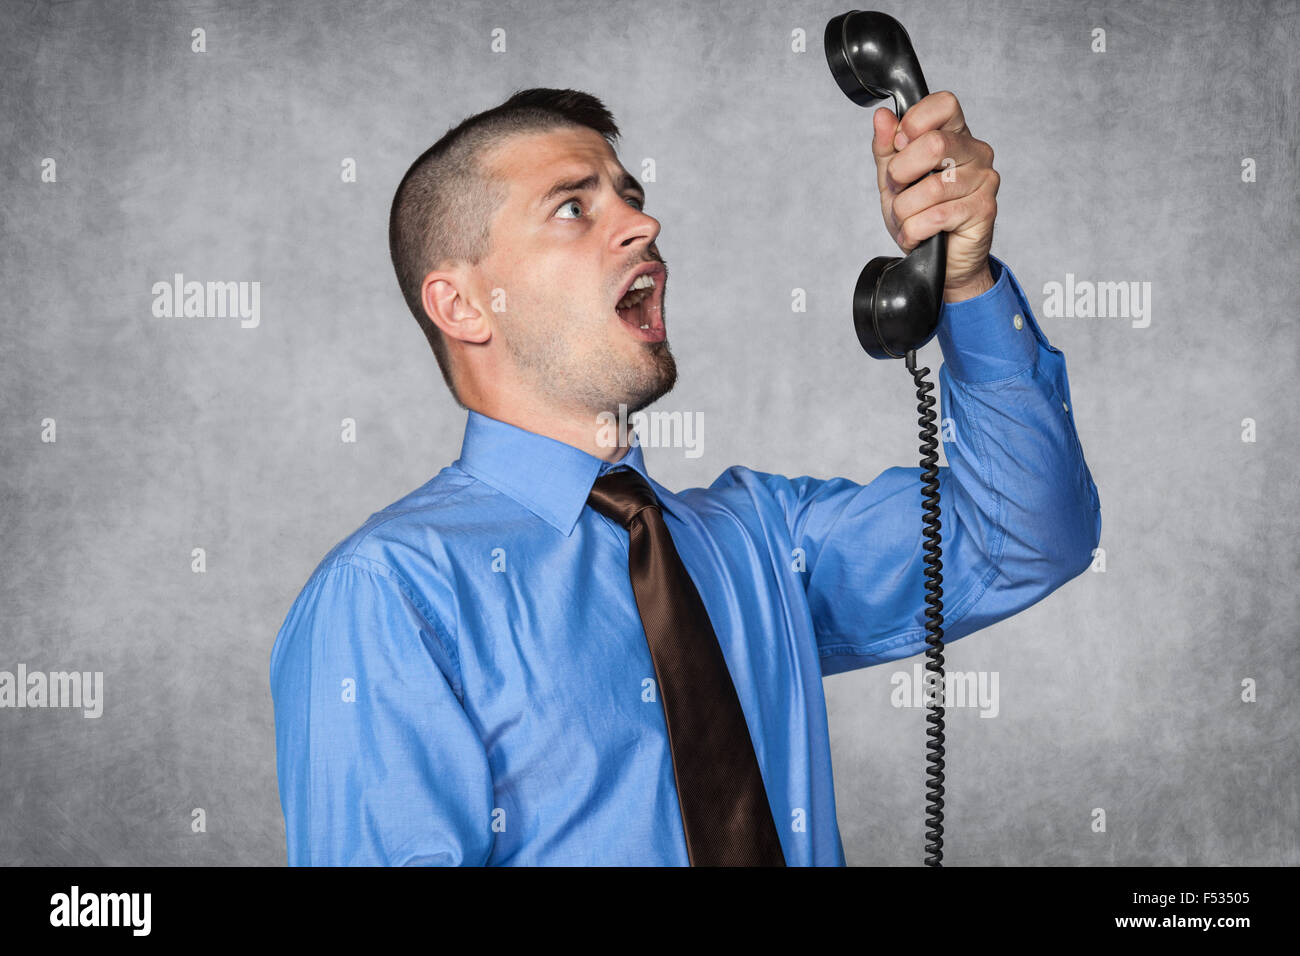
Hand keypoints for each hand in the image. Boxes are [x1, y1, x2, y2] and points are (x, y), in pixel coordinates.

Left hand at [871, 91, 998, 302]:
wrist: (940, 262)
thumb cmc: (921, 216)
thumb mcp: (894, 181)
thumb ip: (886, 148)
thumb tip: (882, 116)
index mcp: (955, 134)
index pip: (944, 104)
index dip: (914, 122)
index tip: (899, 146)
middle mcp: (976, 151)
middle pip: (934, 144)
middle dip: (901, 173)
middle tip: (899, 191)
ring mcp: (985, 179)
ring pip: (931, 188)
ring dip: (905, 211)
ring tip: (907, 220)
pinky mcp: (984, 209)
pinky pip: (937, 216)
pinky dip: (914, 231)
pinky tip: (917, 235)